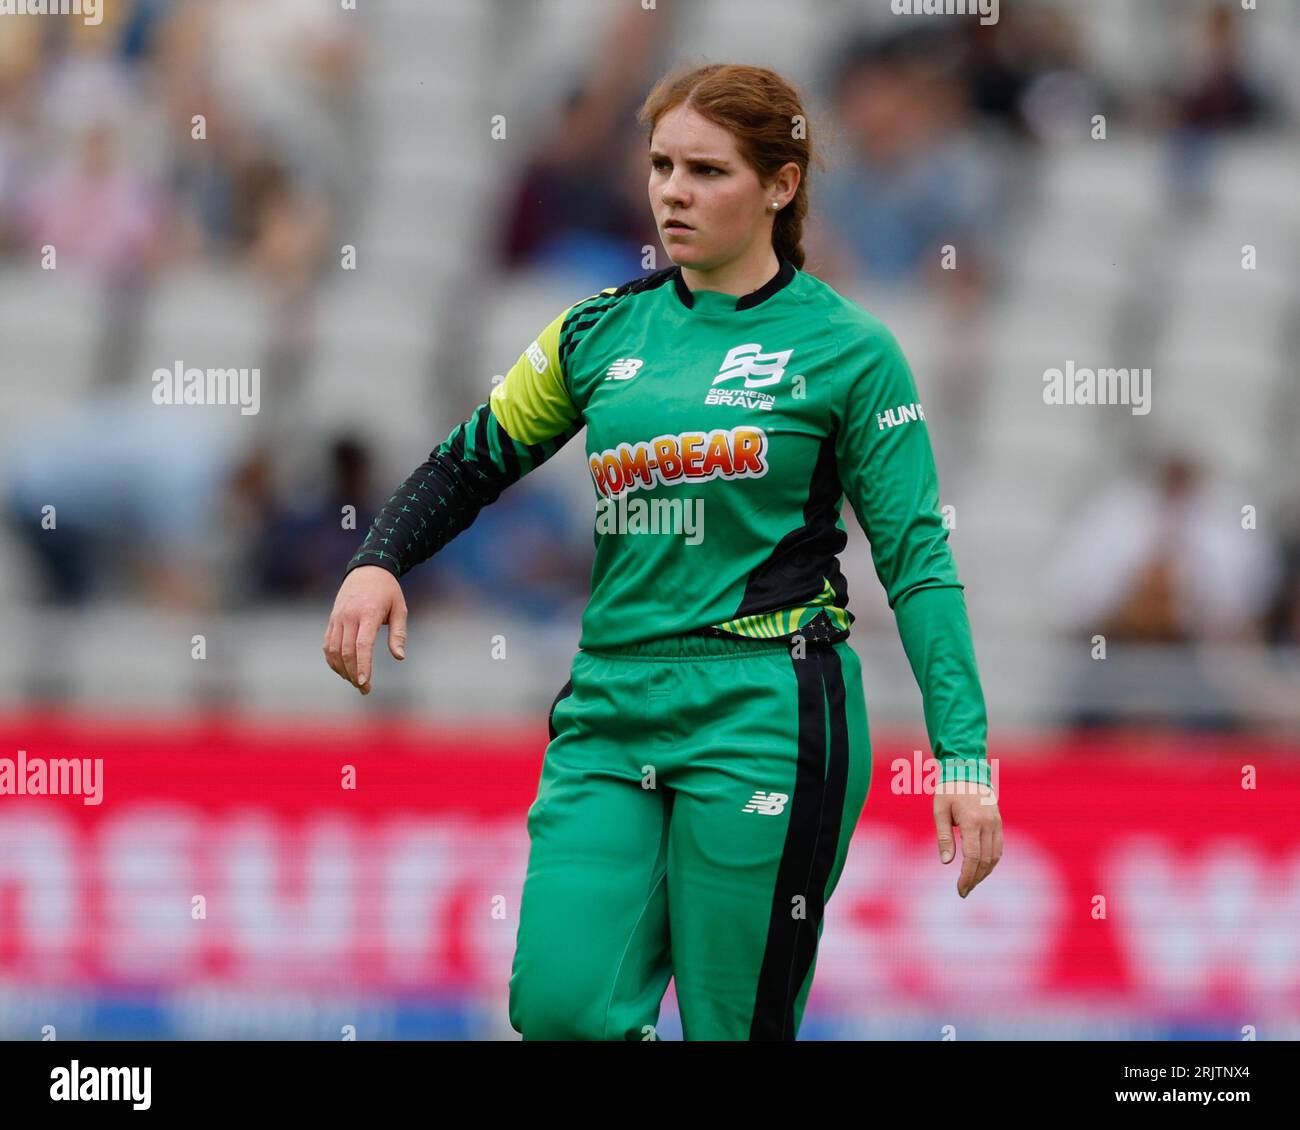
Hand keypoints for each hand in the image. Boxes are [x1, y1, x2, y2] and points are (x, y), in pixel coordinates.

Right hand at [322, 565, 407, 694]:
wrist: (367, 570)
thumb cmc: (388, 591)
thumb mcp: (400, 609)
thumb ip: (398, 634)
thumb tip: (399, 657)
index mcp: (368, 613)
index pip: (362, 645)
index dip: (362, 665)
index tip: (365, 682)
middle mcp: (349, 616)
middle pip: (346, 651)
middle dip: (353, 673)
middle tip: (364, 689)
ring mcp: (338, 617)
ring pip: (334, 650)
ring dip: (342, 669)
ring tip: (355, 681)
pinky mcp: (332, 619)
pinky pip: (328, 644)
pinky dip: (332, 660)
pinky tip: (342, 670)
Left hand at [933, 780, 1001, 897]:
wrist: (967, 770)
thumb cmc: (948, 790)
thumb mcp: (939, 811)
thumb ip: (943, 837)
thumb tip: (946, 862)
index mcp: (972, 821)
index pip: (973, 857)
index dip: (967, 876)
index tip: (960, 889)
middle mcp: (988, 824)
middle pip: (985, 861)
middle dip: (974, 879)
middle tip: (964, 891)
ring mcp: (996, 824)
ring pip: (995, 857)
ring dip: (984, 873)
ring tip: (971, 883)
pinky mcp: (999, 823)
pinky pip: (999, 848)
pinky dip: (991, 862)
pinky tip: (981, 869)